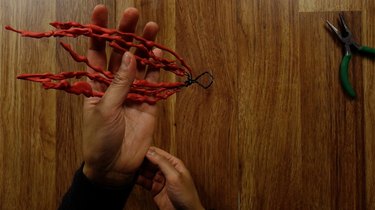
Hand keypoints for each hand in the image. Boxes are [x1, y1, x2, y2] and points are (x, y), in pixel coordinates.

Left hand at [82, 5, 159, 185]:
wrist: (115, 166)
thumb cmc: (99, 139)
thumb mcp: (104, 109)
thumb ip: (119, 83)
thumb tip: (130, 57)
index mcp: (96, 84)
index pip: (97, 52)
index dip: (99, 32)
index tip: (102, 12)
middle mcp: (115, 85)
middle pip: (121, 53)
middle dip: (126, 33)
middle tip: (132, 14)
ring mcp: (133, 93)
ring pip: (140, 65)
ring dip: (145, 46)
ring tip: (151, 27)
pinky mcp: (149, 103)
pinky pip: (154, 83)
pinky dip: (156, 69)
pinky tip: (158, 55)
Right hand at [137, 147, 203, 209]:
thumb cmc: (186, 195)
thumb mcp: (175, 176)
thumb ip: (162, 163)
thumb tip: (151, 152)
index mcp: (174, 164)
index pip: (159, 153)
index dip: (148, 151)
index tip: (137, 149)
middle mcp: (167, 170)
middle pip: (151, 161)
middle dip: (142, 160)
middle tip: (131, 158)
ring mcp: (160, 180)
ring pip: (146, 171)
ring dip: (138, 169)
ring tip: (129, 166)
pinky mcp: (155, 189)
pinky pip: (144, 182)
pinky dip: (138, 179)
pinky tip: (132, 176)